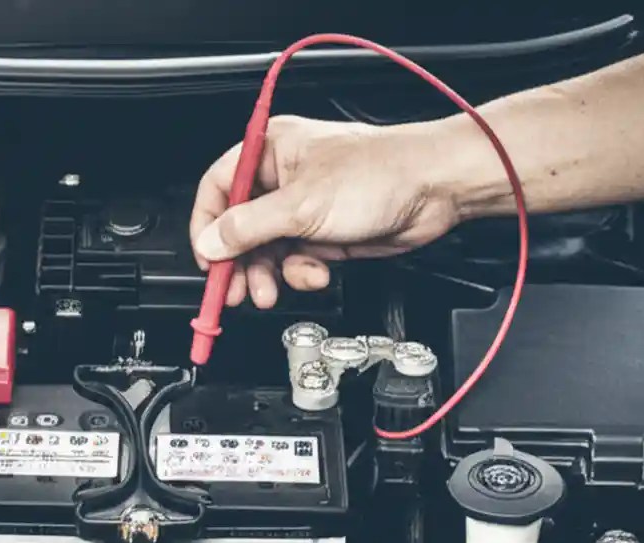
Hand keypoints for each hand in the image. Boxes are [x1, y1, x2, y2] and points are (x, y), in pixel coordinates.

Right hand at [190, 115, 461, 306]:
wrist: (435, 190)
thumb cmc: (380, 173)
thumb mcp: (301, 205)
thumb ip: (249, 228)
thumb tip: (211, 243)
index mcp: (269, 150)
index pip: (218, 188)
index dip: (207, 226)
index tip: (207, 258)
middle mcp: (282, 177)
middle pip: (239, 226)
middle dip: (238, 261)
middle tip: (233, 289)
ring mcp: (303, 206)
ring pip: (266, 249)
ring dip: (268, 273)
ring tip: (269, 291)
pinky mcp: (324, 231)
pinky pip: (295, 259)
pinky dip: (301, 272)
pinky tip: (315, 273)